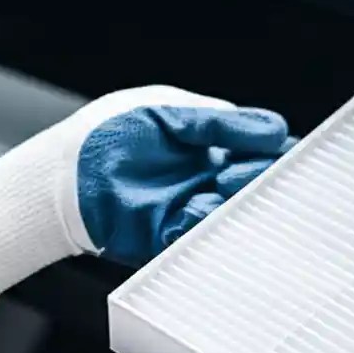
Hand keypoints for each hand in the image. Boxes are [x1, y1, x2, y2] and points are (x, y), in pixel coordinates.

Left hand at [0, 85, 294, 303]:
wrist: (60, 174)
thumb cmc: (107, 136)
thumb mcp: (171, 116)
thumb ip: (223, 123)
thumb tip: (278, 132)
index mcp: (210, 146)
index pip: (260, 149)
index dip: (280, 153)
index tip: (293, 152)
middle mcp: (206, 179)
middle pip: (255, 183)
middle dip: (263, 178)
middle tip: (264, 171)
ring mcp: (192, 207)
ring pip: (236, 211)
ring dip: (242, 201)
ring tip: (232, 182)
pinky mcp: (173, 236)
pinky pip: (205, 234)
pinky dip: (212, 223)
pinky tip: (210, 206)